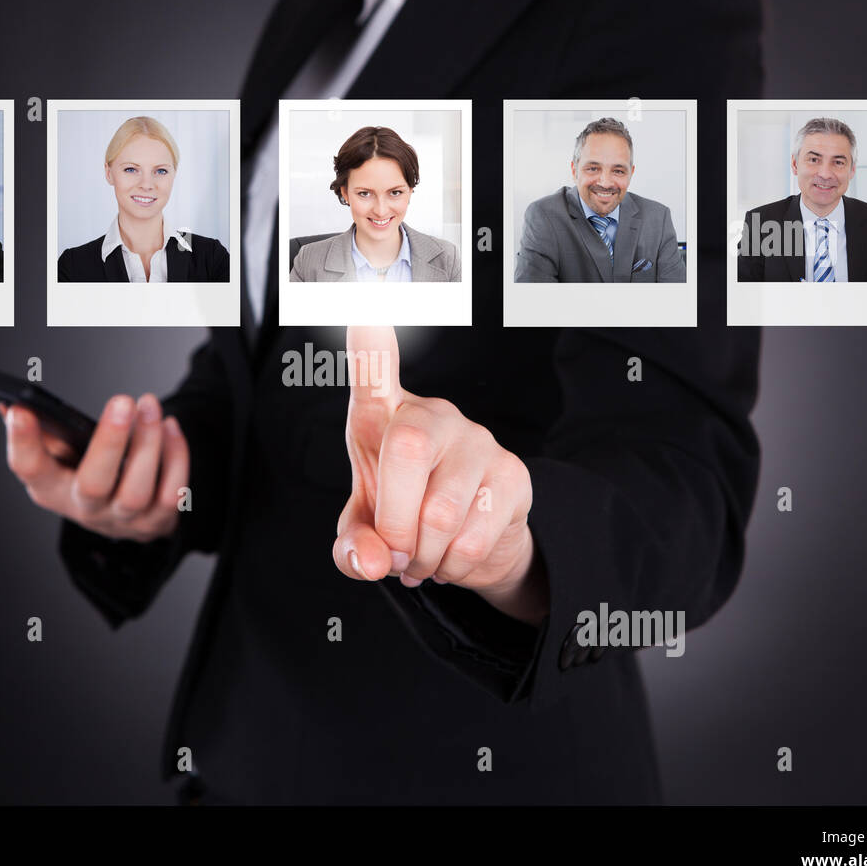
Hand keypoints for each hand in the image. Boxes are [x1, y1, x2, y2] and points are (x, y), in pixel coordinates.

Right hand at [0, 393, 188, 541]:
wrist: (124, 516)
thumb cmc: (85, 472)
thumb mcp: (59, 456)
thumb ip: (41, 430)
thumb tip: (11, 405)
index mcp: (50, 487)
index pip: (28, 469)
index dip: (22, 442)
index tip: (22, 409)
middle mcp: (83, 509)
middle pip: (92, 484)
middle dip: (110, 442)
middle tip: (122, 401)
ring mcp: (121, 520)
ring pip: (136, 491)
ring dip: (148, 444)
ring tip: (149, 405)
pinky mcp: (155, 522)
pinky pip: (170, 493)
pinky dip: (175, 457)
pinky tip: (170, 427)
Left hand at [331, 327, 547, 624]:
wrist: (469, 542)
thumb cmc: (405, 516)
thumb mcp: (365, 532)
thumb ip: (352, 546)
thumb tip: (371, 560)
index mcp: (383, 417)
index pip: (373, 368)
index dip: (368, 339)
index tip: (364, 301)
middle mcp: (432, 414)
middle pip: (406, 450)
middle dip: (393, 520)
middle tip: (393, 552)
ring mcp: (477, 440)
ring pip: (440, 509)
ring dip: (423, 555)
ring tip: (423, 557)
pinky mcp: (513, 474)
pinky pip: (473, 534)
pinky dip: (454, 564)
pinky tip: (453, 555)